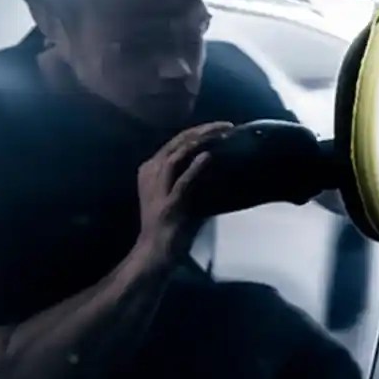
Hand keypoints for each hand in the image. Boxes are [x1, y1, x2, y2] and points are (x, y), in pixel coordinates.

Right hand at [136, 121, 233, 257]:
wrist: (154, 253)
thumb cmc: (171, 223)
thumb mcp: (176, 191)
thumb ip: (188, 174)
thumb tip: (216, 158)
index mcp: (151, 169)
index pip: (176, 141)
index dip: (199, 130)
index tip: (222, 127)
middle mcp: (150, 174)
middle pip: (177, 142)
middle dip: (203, 131)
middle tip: (228, 125)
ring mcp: (157, 190)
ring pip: (177, 155)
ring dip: (201, 142)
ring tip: (222, 134)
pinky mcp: (168, 206)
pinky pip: (182, 182)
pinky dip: (196, 168)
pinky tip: (208, 157)